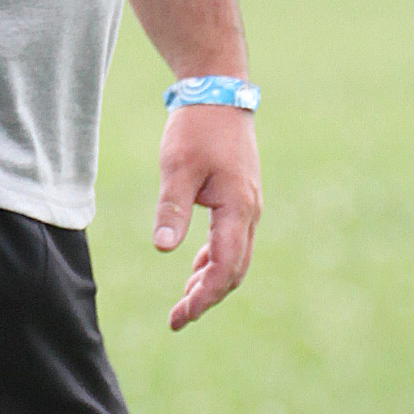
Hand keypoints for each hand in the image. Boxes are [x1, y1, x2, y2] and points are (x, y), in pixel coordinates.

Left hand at [153, 105, 261, 329]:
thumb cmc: (197, 128)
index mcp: (238, 208)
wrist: (219, 94)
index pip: (224, 267)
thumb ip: (172, 208)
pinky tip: (195, 269)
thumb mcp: (178, 167)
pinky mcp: (240, 200)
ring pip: (235, 258)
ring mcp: (248, 207)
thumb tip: (163, 249)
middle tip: (177, 319)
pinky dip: (215, 261)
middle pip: (234, 270)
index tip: (180, 315)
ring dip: (211, 282)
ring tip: (184, 303)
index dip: (203, 296)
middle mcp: (249, 213)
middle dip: (207, 297)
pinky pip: (233, 242)